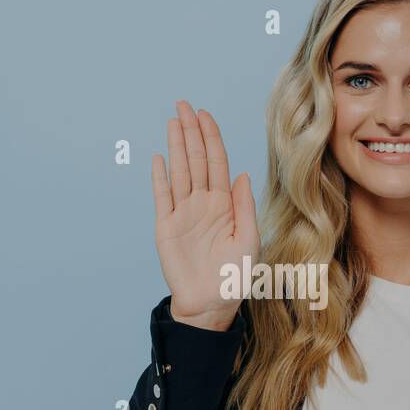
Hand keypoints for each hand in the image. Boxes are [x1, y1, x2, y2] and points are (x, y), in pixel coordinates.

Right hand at [152, 100, 260, 331]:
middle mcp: (203, 204)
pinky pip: (162, 196)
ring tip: (173, 121)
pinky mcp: (166, 227)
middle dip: (191, 132)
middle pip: (196, 160)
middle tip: (184, 105)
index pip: (217, 163)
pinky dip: (160, 177)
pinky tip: (159, 157)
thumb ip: (244, 207)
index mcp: (225, 204)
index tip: (205, 116)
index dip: (211, 138)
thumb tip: (241, 174)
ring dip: (176, 146)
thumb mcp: (249, 240)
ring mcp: (183, 213)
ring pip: (179, 171)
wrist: (211, 304)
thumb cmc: (235, 278)